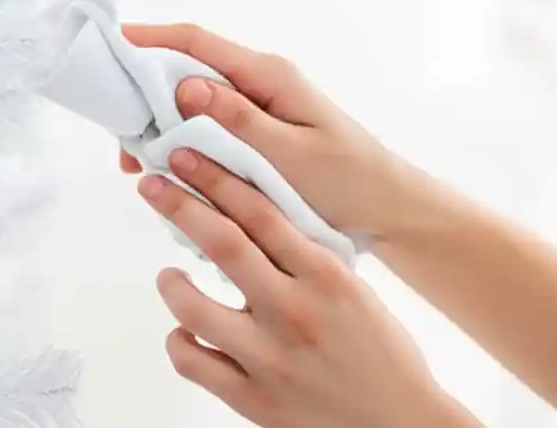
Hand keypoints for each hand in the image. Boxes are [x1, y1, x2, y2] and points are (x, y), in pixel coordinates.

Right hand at [119, 23, 439, 243]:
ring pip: (190, 104)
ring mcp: (254, 106)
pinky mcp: (253, 132)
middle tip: (120, 139)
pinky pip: (205, 128)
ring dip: (159, 129)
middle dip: (143, 98)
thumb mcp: (290, 153)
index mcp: (267, 75)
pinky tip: (170, 174)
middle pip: (184, 72)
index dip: (147, 38)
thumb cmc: (347, 180)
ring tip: (137, 165)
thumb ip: (238, 120)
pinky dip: (181, 146)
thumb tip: (185, 86)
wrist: (387, 209)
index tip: (108, 44)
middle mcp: (257, 83)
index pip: (194, 42)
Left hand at [138, 159, 477, 426]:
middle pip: (223, 244)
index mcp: (327, 278)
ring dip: (172, 283)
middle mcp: (296, 312)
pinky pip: (192, 362)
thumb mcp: (354, 291)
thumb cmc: (379, 354)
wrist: (403, 425)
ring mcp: (272, 359)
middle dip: (180, 205)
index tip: (188, 157)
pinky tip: (185, 331)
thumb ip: (305, 258)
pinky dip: (179, 340)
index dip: (218, 179)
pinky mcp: (254, 400)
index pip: (261, 213)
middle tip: (153, 184)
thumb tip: (251, 218)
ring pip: (193, 307)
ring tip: (170, 274)